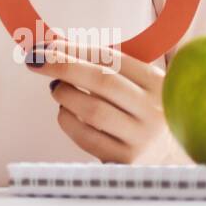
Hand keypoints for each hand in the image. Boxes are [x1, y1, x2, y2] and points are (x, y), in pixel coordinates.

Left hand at [25, 36, 191, 164]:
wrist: (170, 158)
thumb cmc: (143, 112)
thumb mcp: (140, 84)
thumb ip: (107, 64)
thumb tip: (57, 46)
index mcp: (158, 83)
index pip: (112, 59)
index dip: (76, 49)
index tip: (48, 44)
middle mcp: (153, 110)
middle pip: (101, 81)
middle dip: (63, 65)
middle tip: (36, 59)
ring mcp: (141, 138)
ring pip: (92, 110)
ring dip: (65, 94)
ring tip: (56, 88)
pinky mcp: (125, 161)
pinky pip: (87, 137)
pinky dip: (67, 120)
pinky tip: (64, 112)